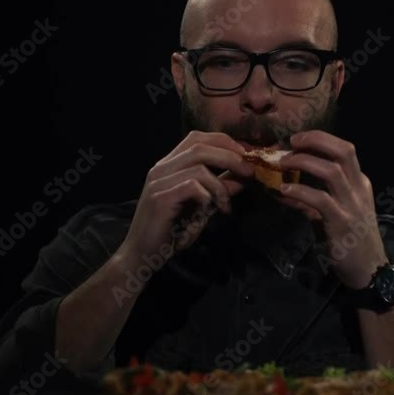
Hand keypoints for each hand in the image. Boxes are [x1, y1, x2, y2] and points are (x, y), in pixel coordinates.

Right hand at [120, 131, 255, 264]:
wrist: (143, 255)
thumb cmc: (171, 232)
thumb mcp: (202, 207)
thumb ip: (219, 189)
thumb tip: (243, 177)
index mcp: (169, 166)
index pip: (197, 138)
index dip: (224, 142)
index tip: (247, 155)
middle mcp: (161, 168)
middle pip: (200, 145)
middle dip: (230, 156)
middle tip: (250, 172)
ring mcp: (158, 181)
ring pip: (199, 166)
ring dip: (221, 185)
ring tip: (226, 205)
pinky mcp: (160, 197)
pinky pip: (192, 186)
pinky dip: (208, 197)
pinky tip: (209, 212)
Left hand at [276, 131, 388, 288]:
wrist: (369, 270)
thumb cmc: (351, 240)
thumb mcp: (335, 213)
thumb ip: (315, 199)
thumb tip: (286, 189)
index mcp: (360, 183)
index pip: (344, 149)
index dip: (320, 139)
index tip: (297, 140)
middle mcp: (359, 188)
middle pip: (343, 151)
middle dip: (315, 140)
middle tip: (291, 142)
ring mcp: (352, 204)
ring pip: (331, 171)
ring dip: (303, 162)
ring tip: (282, 164)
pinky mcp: (342, 222)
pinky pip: (320, 199)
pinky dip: (300, 191)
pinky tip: (283, 190)